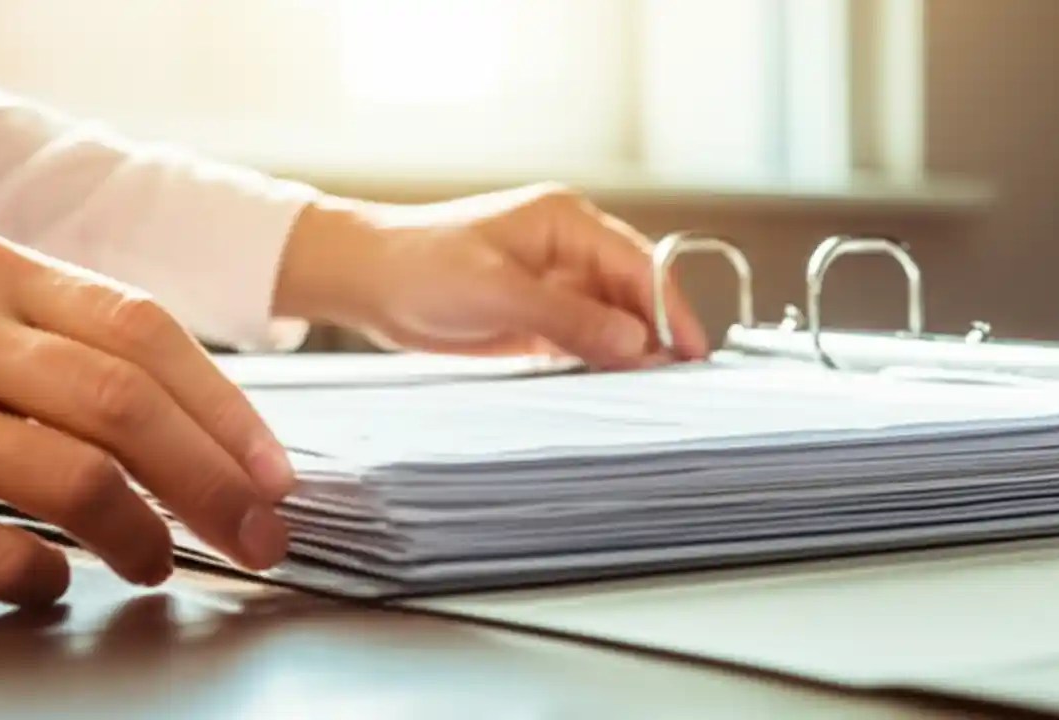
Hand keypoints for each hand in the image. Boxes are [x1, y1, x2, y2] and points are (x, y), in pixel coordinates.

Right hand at [0, 233, 293, 605]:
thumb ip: (86, 354)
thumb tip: (226, 447)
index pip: (145, 332)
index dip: (226, 410)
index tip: (275, 477)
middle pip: (124, 405)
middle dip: (213, 483)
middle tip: (259, 539)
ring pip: (75, 476)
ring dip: (144, 533)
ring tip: (159, 562)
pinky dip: (45, 576)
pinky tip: (54, 580)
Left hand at [274, 183, 708, 368]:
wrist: (365, 280)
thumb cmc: (420, 267)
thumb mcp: (498, 292)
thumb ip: (571, 317)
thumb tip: (637, 342)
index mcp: (565, 221)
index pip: (639, 264)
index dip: (670, 309)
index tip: (694, 353)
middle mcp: (567, 248)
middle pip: (633, 293)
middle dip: (657, 334)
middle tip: (681, 382)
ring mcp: (552, 283)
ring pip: (612, 319)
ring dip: (630, 352)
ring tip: (654, 392)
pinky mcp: (535, 315)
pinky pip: (583, 338)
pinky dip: (600, 361)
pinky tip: (614, 387)